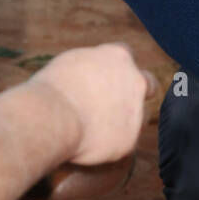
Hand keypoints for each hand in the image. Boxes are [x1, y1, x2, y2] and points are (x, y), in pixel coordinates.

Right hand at [28, 43, 155, 164]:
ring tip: (86, 129)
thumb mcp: (69, 64)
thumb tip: (92, 75)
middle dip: (135, 93)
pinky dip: (105, 145)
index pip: (126, 54)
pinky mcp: (129, 141)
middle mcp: (135, 81)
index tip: (105, 77)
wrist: (52, 118)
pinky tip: (84, 145)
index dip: (115, 68)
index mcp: (118, 56)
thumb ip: (90, 68)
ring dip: (118, 122)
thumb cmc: (51, 89)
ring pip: (134, 118)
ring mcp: (136, 112)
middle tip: (113, 104)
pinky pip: (119, 144)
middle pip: (147, 84)